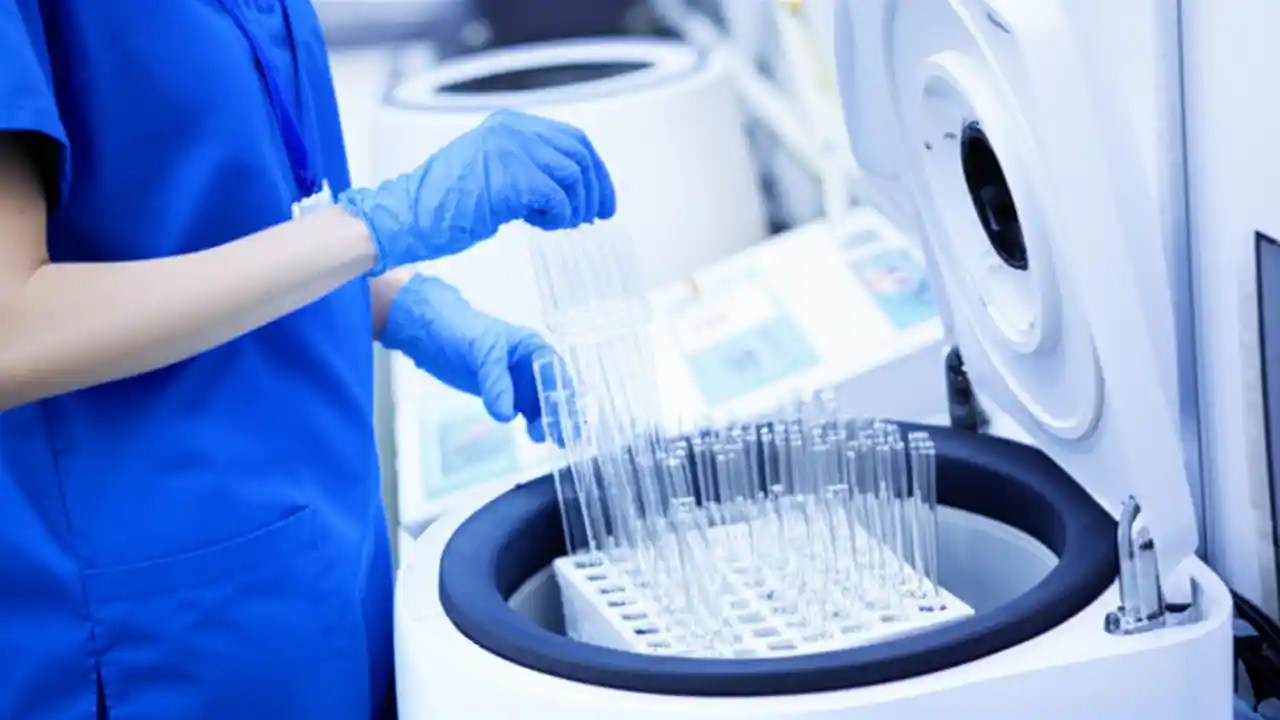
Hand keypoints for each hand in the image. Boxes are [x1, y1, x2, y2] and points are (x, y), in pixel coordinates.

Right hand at [339, 109, 616, 275]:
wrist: (408, 216)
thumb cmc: (445, 204)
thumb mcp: (493, 172)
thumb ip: (529, 168)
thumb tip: (575, 188)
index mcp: (509, 123)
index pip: (572, 138)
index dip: (595, 170)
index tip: (602, 199)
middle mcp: (513, 130)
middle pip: (580, 153)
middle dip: (595, 189)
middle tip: (594, 217)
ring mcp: (511, 150)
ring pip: (573, 174)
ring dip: (575, 206)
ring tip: (559, 224)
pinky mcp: (510, 178)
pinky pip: (558, 197)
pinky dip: (558, 217)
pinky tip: (539, 225)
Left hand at [380, 274, 559, 441]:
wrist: (429, 333)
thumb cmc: (460, 331)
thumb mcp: (482, 352)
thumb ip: (496, 382)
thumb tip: (508, 415)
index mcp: (532, 348)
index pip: (555, 373)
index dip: (563, 394)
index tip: (568, 417)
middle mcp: (530, 366)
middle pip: (553, 391)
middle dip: (562, 412)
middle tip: (566, 436)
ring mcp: (517, 381)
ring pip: (541, 404)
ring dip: (548, 421)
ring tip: (552, 440)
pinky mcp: (503, 394)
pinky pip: (523, 410)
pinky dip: (532, 422)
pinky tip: (535, 435)